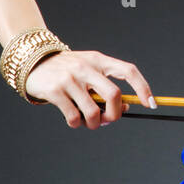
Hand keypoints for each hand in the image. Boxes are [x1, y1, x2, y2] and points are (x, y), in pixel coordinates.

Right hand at [24, 49, 155, 128]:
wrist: (33, 61)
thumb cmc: (67, 70)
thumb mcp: (88, 70)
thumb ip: (105, 86)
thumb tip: (125, 108)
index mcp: (99, 60)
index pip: (128, 71)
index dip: (142, 87)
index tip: (150, 104)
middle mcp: (86, 67)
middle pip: (114, 95)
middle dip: (115, 115)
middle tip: (108, 121)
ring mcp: (70, 79)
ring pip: (93, 112)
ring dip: (93, 124)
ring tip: (88, 122)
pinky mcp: (55, 91)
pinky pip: (73, 117)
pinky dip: (76, 124)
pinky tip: (73, 119)